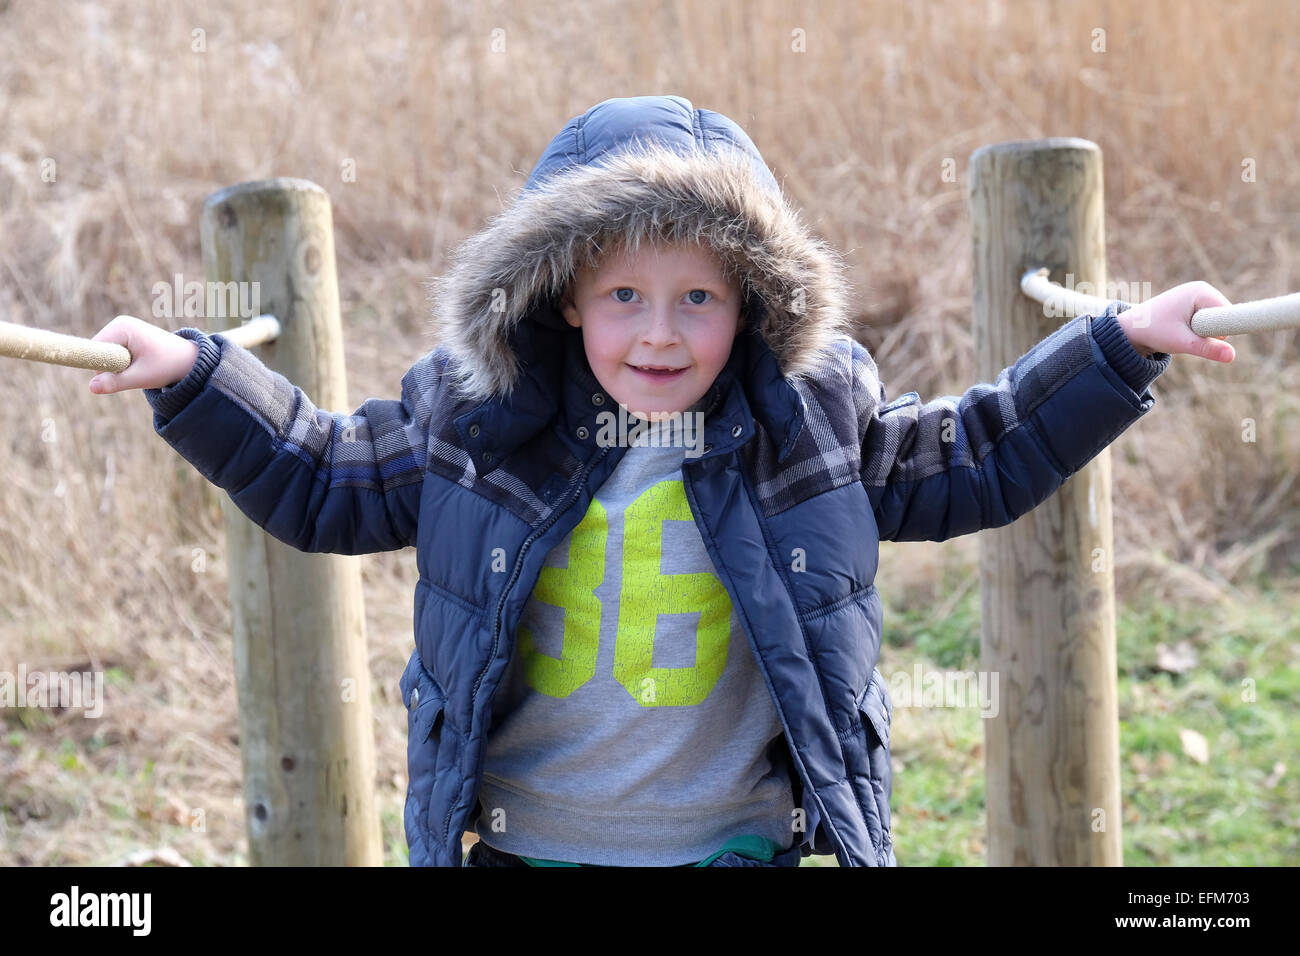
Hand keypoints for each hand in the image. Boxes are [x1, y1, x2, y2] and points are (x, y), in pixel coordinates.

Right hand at [87, 315, 200, 393]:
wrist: (189, 360)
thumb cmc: (168, 366)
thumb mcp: (142, 377)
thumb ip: (116, 382)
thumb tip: (91, 387)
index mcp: (121, 327)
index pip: (94, 349)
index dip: (100, 365)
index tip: (118, 373)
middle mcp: (119, 323)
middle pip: (99, 351)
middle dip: (111, 367)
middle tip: (136, 371)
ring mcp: (123, 328)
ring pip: (105, 355)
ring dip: (118, 367)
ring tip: (140, 367)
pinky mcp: (127, 336)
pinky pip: (113, 354)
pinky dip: (123, 364)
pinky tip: (139, 364)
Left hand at [1115, 281, 1235, 362]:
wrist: (1131, 329)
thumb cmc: (1153, 332)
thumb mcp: (1182, 342)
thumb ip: (1207, 348)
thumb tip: (1232, 356)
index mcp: (1201, 291)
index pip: (1228, 314)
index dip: (1218, 330)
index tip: (1198, 335)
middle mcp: (1202, 289)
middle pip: (1224, 318)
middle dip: (1209, 332)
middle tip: (1184, 333)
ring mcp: (1198, 296)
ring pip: (1216, 323)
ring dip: (1203, 333)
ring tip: (1181, 331)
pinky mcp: (1194, 305)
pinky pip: (1208, 323)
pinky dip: (1198, 331)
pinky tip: (1181, 330)